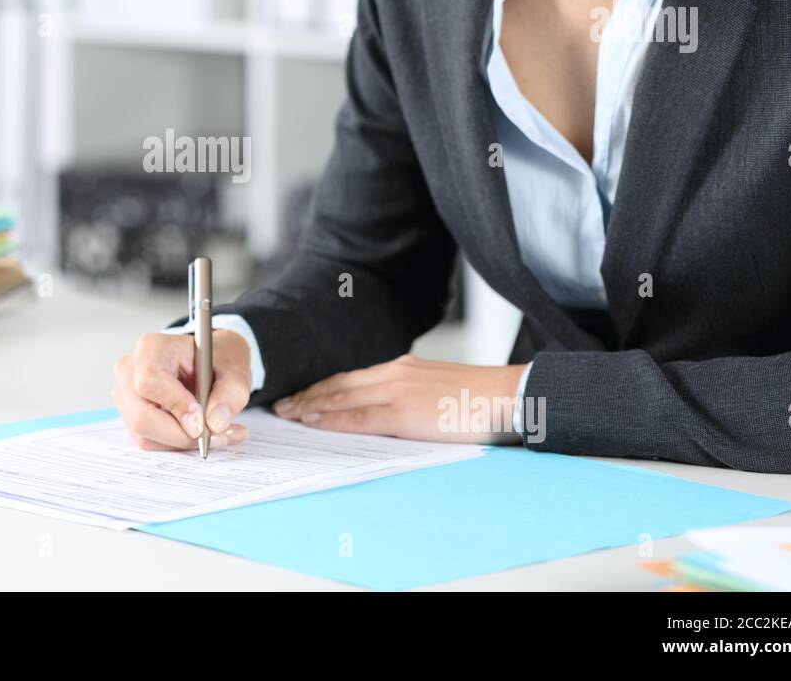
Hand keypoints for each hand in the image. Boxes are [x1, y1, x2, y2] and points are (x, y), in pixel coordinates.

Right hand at [112, 329, 252, 450]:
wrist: (212, 362)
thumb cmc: (218, 360)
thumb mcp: (236, 369)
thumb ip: (230, 394)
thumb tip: (214, 424)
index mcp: (152, 349)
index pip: (150, 383)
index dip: (176, 407)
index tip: (204, 421)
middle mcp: (130, 371)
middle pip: (142, 417)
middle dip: (182, 435)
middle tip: (218, 435)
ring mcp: (126, 395)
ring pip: (145, 435)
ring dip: (183, 442)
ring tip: (219, 434)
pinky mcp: (131, 416)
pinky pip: (149, 441)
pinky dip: (178, 444)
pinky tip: (202, 434)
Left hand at [271, 354, 524, 445]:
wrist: (507, 396)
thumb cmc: (482, 400)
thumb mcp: (440, 390)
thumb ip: (414, 396)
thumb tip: (396, 415)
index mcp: (405, 368)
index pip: (353, 378)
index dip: (325, 388)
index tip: (305, 396)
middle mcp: (395, 374)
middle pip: (340, 384)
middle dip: (309, 395)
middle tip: (283, 405)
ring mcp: (397, 391)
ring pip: (342, 397)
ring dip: (311, 406)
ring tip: (288, 415)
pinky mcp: (403, 412)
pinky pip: (358, 416)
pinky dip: (331, 419)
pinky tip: (313, 422)